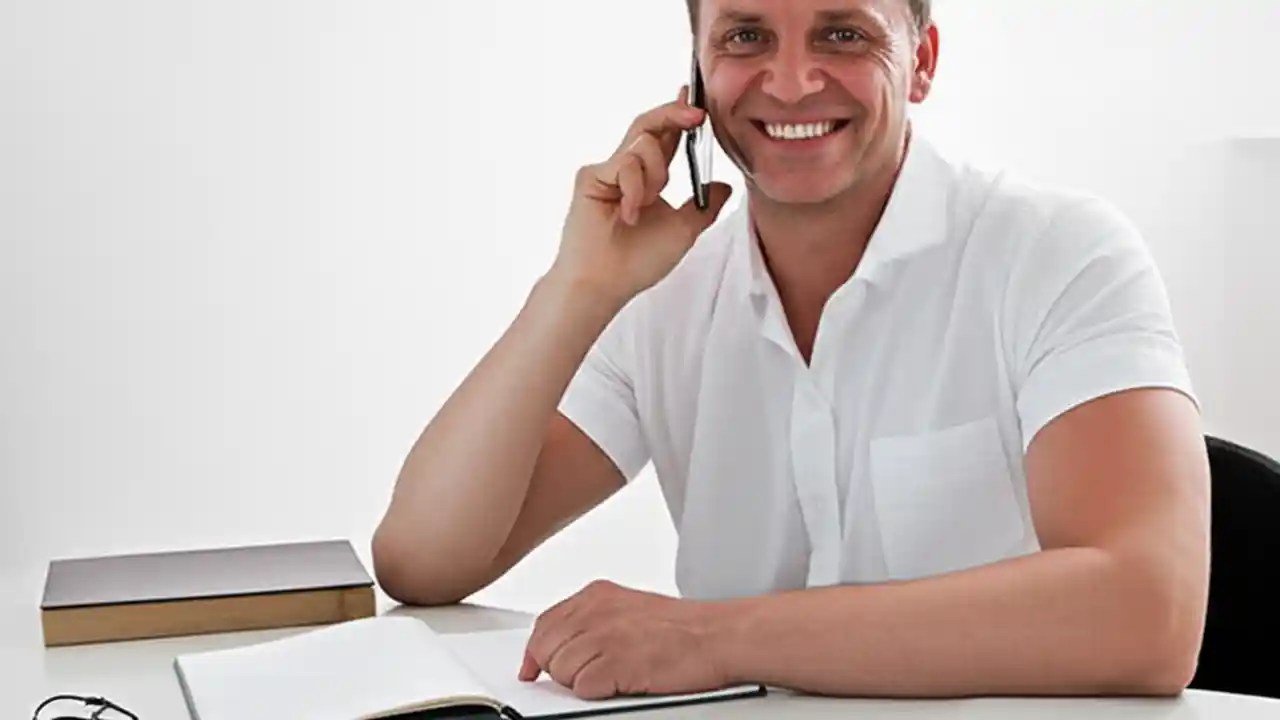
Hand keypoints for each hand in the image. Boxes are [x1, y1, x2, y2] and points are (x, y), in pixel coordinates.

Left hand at [518, 580, 730, 699]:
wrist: (718, 635)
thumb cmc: (682, 627)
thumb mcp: (628, 607)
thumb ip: (592, 619)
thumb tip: (563, 643)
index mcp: (596, 595)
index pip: (545, 624)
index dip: (537, 651)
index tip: (532, 667)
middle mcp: (595, 611)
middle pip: (545, 648)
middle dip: (558, 668)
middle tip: (585, 674)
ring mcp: (604, 636)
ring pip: (560, 671)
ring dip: (581, 681)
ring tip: (613, 675)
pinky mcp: (615, 663)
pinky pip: (581, 689)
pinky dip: (597, 692)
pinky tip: (620, 681)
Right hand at [548, 86, 734, 308]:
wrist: (604, 283)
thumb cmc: (636, 262)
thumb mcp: (684, 230)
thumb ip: (704, 205)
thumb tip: (726, 185)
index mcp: (648, 179)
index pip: (667, 139)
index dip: (682, 118)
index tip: (697, 102)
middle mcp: (627, 170)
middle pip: (650, 125)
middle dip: (674, 114)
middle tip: (696, 113)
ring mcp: (608, 172)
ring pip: (643, 144)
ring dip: (655, 174)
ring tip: (646, 206)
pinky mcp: (591, 176)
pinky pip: (625, 164)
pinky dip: (635, 189)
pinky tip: (630, 215)